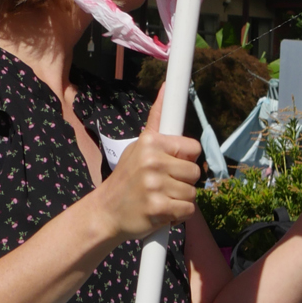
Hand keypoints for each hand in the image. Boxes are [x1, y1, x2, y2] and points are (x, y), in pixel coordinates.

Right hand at [95, 87, 200, 240]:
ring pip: (192, 193)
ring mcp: (155, 186)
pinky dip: (179, 214)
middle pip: (195, 172)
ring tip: (162, 197)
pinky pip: (188, 210)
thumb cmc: (126, 177)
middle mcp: (153, 162)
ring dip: (181, 199)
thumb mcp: (138, 145)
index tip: (173, 165)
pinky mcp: (159, 209)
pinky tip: (163, 211)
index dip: (186, 159)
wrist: (106, 212)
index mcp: (151, 142)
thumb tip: (167, 87)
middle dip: (184, 181)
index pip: (193, 148)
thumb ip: (156, 119)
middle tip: (164, 184)